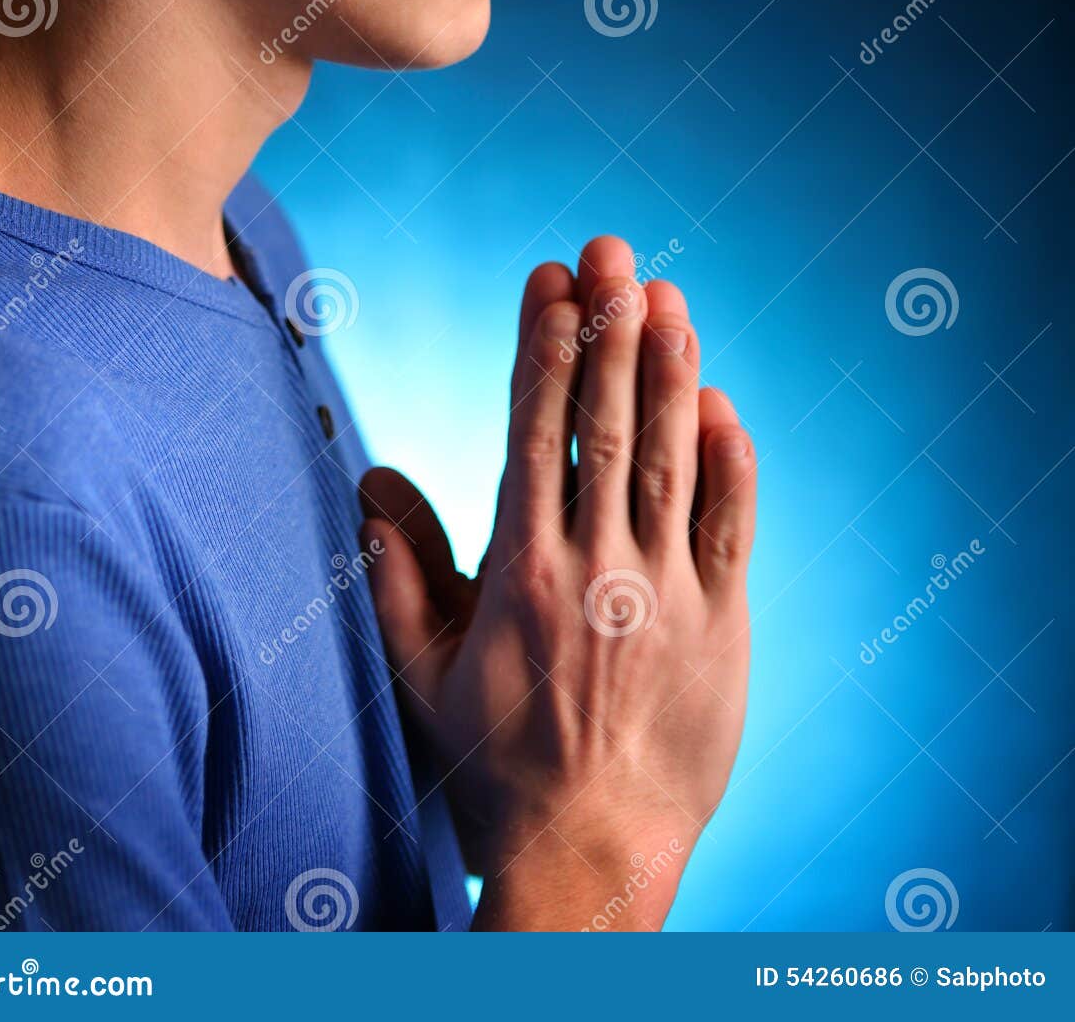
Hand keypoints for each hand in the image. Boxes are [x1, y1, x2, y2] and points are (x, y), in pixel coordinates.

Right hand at [359, 235, 756, 930]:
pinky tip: (719, 401)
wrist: (592, 854)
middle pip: (607, 422)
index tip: (549, 280)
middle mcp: (596, 567)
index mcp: (521, 570)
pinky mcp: (721, 622)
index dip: (544, 346)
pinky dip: (728, 459)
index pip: (535, 429)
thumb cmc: (494, 764)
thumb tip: (373, 482)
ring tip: (666, 293)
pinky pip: (731, 524)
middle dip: (610, 326)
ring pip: (671, 456)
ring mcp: (665, 593)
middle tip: (612, 250)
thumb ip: (400, 570)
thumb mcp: (422, 671)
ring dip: (670, 368)